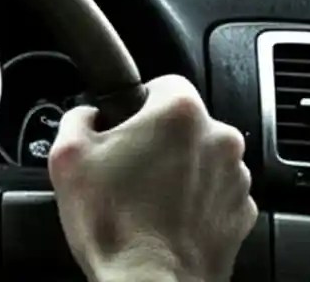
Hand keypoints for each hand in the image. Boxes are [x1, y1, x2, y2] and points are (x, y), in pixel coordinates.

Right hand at [49, 75, 256, 281]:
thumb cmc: (114, 225)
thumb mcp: (68, 155)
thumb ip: (78, 117)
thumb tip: (88, 115)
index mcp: (180, 113)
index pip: (162, 84)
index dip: (136, 105)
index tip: (122, 129)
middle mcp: (219, 139)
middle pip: (184, 123)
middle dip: (157, 140)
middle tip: (126, 169)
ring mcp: (236, 179)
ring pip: (200, 157)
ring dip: (177, 170)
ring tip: (143, 199)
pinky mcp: (241, 213)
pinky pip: (213, 193)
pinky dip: (192, 200)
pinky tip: (163, 218)